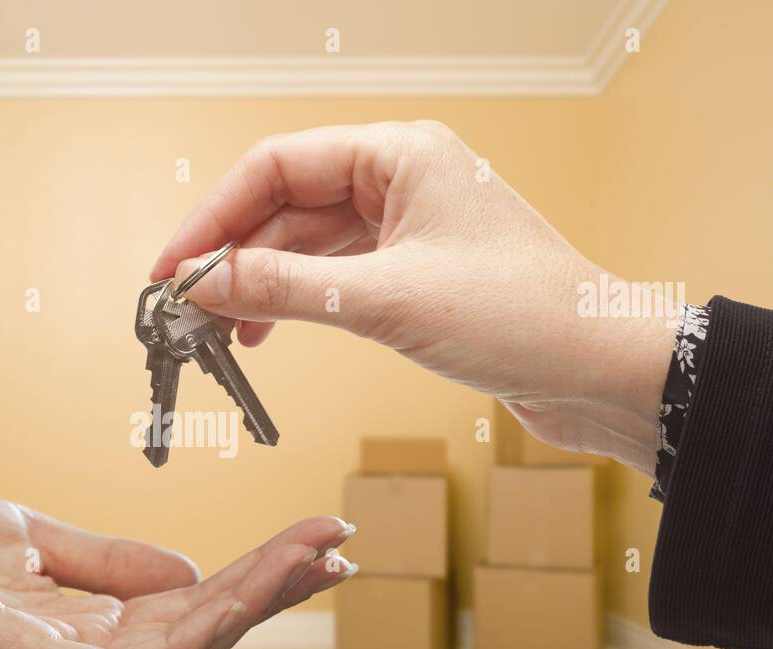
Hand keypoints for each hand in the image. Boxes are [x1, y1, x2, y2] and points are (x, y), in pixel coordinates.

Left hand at [0, 478, 355, 648]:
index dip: (251, 576)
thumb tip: (188, 570)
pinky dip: (197, 628)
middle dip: (271, 590)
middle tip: (337, 547)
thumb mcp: (35, 538)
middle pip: (199, 631)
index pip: (187, 606)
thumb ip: (110, 562)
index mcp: (82, 627)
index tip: (309, 539)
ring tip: (310, 559)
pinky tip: (242, 592)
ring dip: (251, 603)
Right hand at [152, 122, 676, 473]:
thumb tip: (206, 282)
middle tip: (186, 305)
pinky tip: (264, 330)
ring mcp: (407, 227)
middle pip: (285, 204)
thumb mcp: (385, 301)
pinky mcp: (413, 273)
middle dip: (232, 255)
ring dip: (259, 284)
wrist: (599, 370)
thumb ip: (286, 288)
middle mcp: (400, 180)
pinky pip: (333, 275)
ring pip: (306, 244)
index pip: (277, 166)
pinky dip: (295, 302)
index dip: (214, 217)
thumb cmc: (523, 316)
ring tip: (218, 328)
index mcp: (399, 154)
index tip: (173, 265)